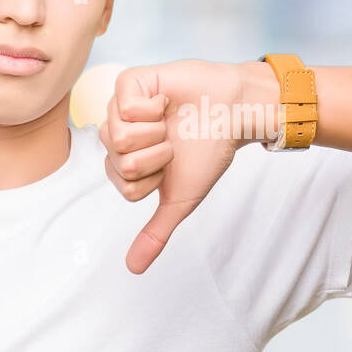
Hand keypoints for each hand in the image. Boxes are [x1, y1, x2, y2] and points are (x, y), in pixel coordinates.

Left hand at [100, 60, 274, 273]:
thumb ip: (156, 232)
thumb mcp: (180, 199)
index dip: (155, 179)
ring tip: (169, 122)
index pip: (125, 186)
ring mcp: (120, 107)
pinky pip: (125, 108)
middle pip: (121, 163)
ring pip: (119, 138)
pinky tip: (165, 101)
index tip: (172, 164)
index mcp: (124, 161)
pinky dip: (154, 109)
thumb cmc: (207, 152)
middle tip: (172, 142)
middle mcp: (117, 134)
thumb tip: (134, 269)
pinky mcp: (130, 82)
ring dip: (156, 134)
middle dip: (157, 157)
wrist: (234, 113)